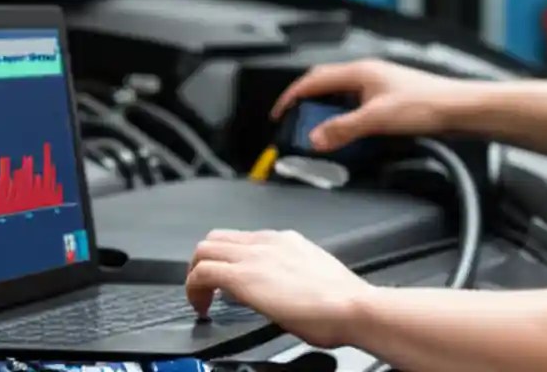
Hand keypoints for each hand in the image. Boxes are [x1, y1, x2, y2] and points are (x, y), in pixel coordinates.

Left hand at [186, 229, 372, 348]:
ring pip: (204, 249)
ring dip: (196, 273)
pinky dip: (194, 289)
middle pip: (216, 238)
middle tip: (206, 288)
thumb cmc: (343, 300)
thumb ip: (291, 276)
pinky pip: (202, 273)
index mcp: (286, 241)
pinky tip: (202, 308)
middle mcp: (268, 242)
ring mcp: (254, 256)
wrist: (352, 306)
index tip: (227, 283)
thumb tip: (280, 292)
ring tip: (201, 298)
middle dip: (204, 262)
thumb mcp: (312, 277)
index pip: (242, 239)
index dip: (227, 259)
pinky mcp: (244, 277)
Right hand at [271, 59, 472, 150]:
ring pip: (342, 100)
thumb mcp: (377, 119)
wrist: (459, 110)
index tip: (279, 114)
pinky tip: (350, 138)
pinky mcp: (390, 103)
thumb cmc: (427, 104)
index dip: (292, 97)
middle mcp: (368, 76)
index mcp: (360, 72)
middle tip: (296, 128)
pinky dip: (346, 123)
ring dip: (328, 117)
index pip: (314, 79)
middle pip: (326, 87)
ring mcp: (379, 89)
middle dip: (307, 107)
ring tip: (321, 137)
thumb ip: (343, 129)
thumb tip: (315, 138)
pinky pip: (357, 110)